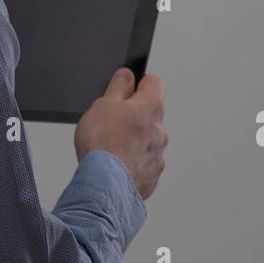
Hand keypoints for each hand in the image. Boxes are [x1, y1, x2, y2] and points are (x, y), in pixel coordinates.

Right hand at [73, 68, 167, 198]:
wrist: (105, 185)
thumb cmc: (103, 145)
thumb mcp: (103, 105)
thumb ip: (118, 88)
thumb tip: (126, 76)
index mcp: (151, 107)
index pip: (155, 83)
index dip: (139, 83)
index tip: (127, 88)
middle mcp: (160, 131)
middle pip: (149, 114)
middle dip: (133, 115)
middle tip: (110, 122)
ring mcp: (158, 156)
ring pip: (147, 140)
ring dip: (133, 140)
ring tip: (109, 148)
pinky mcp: (152, 176)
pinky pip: (143, 163)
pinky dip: (131, 162)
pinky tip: (114, 166)